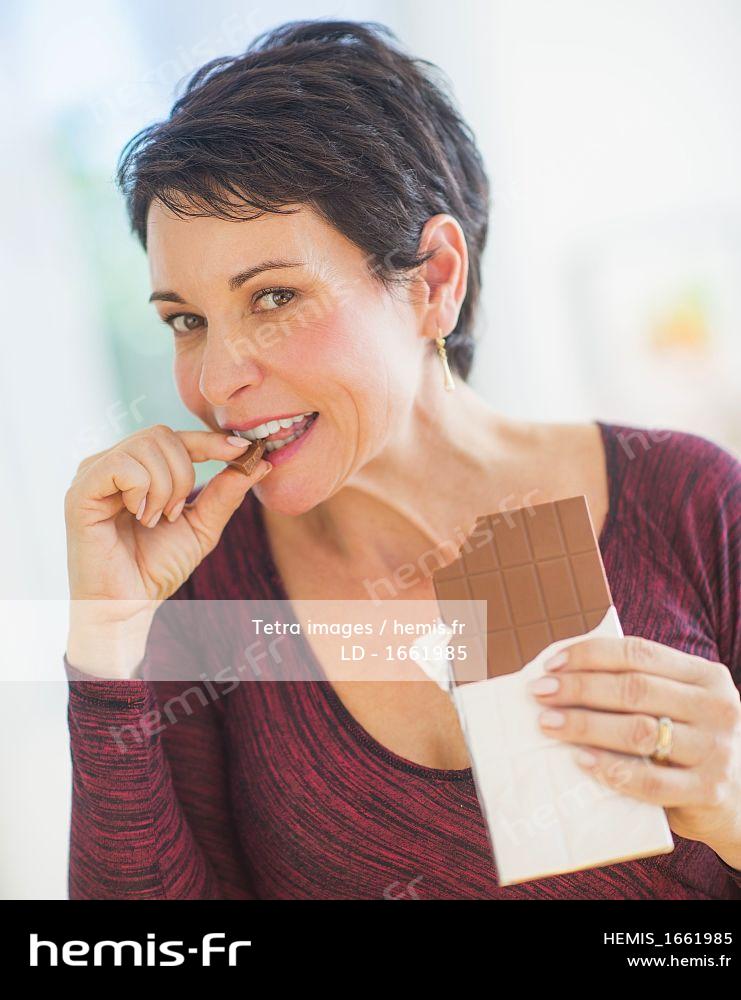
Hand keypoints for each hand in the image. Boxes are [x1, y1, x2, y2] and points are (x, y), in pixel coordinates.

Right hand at [64, 424, 269, 674]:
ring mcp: (93, 475)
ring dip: (166, 488)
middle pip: (163, 435)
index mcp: (138, 468)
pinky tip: (138, 517)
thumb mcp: (203, 526)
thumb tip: (260, 461)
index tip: (245, 449)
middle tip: (175, 514)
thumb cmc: (158, 568)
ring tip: (154, 520)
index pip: (178, 437)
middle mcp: (113, 464)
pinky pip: (122, 465)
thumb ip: (226, 492)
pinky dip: (143, 491)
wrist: (128, 606)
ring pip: (146, 446)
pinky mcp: (80, 492)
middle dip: (184, 475)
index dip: (211, 440)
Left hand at [527, 636, 740, 862]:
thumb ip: (641, 687)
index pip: (639, 653)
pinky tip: (581, 760)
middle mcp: (717, 707)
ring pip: (638, 731)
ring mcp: (716, 750)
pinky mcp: (708, 790)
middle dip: (579, 688)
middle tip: (540, 692)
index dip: (591, 655)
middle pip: (634, 689)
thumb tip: (564, 672)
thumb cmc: (690, 743)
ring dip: (585, 726)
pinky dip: (610, 769)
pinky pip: (648, 780)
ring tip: (548, 724)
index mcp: (706, 676)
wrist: (739, 802)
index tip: (551, 663)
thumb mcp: (680, 704)